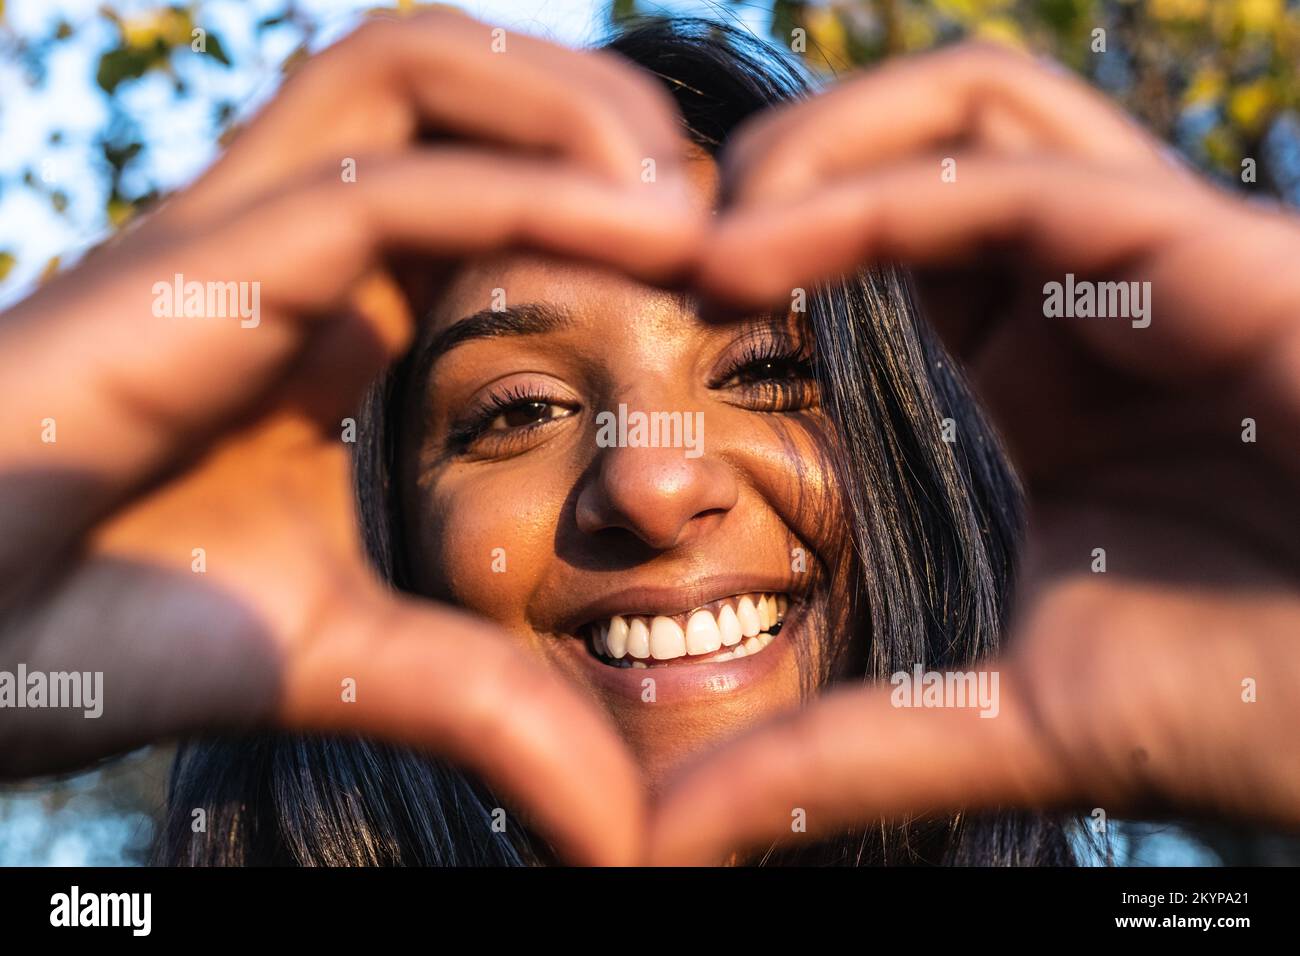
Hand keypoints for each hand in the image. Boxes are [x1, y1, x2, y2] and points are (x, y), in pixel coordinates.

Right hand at [0, 9, 704, 865]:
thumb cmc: (105, 640)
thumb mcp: (355, 666)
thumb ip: (488, 712)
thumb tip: (624, 833)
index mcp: (323, 313)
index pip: (477, 181)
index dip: (602, 199)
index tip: (720, 271)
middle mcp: (283, 248)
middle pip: (449, 81)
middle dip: (598, 109)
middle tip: (719, 204)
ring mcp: (235, 240)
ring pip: (412, 71)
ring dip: (572, 108)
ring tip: (690, 199)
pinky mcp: (196, 270)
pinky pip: (393, 186)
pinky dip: (532, 192)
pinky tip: (647, 235)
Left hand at [652, 42, 1299, 863]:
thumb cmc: (1250, 713)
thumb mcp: (998, 724)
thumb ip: (837, 755)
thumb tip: (665, 839)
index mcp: (1027, 403)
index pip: (871, 283)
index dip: (752, 279)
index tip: (635, 317)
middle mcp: (1074, 317)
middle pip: (903, 171)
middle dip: (763, 183)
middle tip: (642, 251)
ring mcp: (1134, 266)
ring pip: (957, 119)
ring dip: (806, 150)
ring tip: (691, 235)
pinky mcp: (1191, 242)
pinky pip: (1001, 169)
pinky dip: (859, 190)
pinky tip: (746, 253)